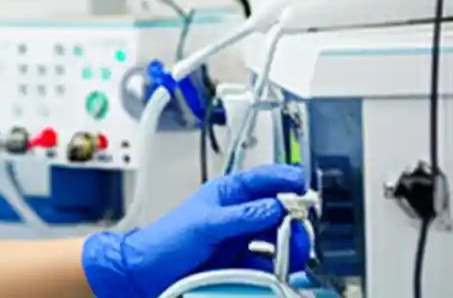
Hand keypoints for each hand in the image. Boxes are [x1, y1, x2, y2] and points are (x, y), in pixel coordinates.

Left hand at [81, 164, 311, 297]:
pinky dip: (282, 265)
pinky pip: (272, 262)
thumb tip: (274, 206)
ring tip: (292, 250)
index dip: (285, 179)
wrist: (149, 273)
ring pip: (279, 237)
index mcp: (227, 194)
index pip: (263, 180)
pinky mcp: (244, 264)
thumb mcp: (205, 224)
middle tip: (299, 227)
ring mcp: (242, 239)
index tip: (304, 184)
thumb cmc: (166, 240)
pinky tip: (283, 268)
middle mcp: (238, 214)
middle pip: (279, 211)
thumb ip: (241, 216)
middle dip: (293, 217)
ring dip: (290, 242)